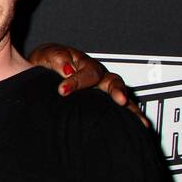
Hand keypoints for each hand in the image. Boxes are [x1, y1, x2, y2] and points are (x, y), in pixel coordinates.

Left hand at [27, 42, 147, 126]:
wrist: (42, 69)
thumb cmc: (47, 62)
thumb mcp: (48, 55)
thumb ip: (57, 58)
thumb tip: (66, 67)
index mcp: (84, 64)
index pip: (86, 72)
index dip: (76, 81)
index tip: (63, 90)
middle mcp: (97, 75)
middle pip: (112, 81)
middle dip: (117, 91)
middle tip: (120, 100)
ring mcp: (102, 87)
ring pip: (120, 95)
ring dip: (130, 106)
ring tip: (137, 118)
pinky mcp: (102, 100)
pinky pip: (120, 107)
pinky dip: (130, 116)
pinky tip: (139, 125)